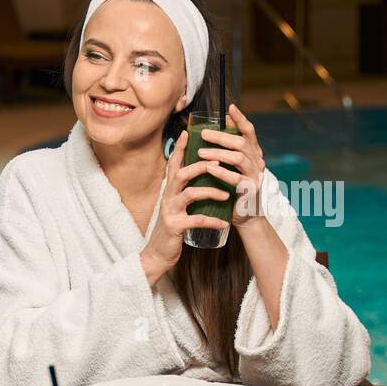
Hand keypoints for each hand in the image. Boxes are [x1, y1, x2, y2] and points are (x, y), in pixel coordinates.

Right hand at [140, 129, 231, 284]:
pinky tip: (224, 223)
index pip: (173, 164)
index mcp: (170, 190)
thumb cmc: (173, 226)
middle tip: (218, 163)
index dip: (179, 148)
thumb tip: (201, 174)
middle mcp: (168, 197)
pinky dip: (213, 221)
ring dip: (211, 192)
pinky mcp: (175, 226)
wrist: (159, 253)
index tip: (187, 132)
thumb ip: (185, 190)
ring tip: (227, 195)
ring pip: (190, 194)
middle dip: (200, 166)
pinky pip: (196, 220)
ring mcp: (170, 211)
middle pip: (180, 174)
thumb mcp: (176, 204)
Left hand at [195, 103, 265, 226]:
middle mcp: (257, 162)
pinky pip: (237, 179)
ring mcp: (256, 176)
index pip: (249, 132)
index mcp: (253, 154)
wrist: (244, 215)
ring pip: (239, 158)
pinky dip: (222, 173)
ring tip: (201, 153)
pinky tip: (210, 169)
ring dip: (219, 153)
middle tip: (203, 134)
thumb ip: (229, 148)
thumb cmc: (233, 188)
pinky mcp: (251, 190)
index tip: (230, 107)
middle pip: (242, 142)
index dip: (240, 119)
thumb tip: (220, 124)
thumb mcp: (232, 166)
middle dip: (222, 137)